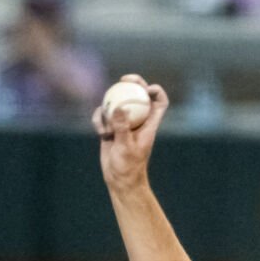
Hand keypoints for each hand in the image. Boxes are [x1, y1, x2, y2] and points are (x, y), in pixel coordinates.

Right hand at [92, 75, 169, 195]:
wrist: (119, 181)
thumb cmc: (128, 167)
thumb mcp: (125, 147)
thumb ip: (122, 127)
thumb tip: (119, 107)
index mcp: (149, 124)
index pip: (159, 102)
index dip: (156, 91)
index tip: (145, 87)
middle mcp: (138, 121)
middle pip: (138, 94)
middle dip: (132, 83)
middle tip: (123, 79)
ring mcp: (124, 123)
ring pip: (116, 102)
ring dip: (108, 108)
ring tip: (107, 129)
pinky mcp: (111, 128)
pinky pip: (103, 115)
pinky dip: (99, 119)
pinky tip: (100, 132)